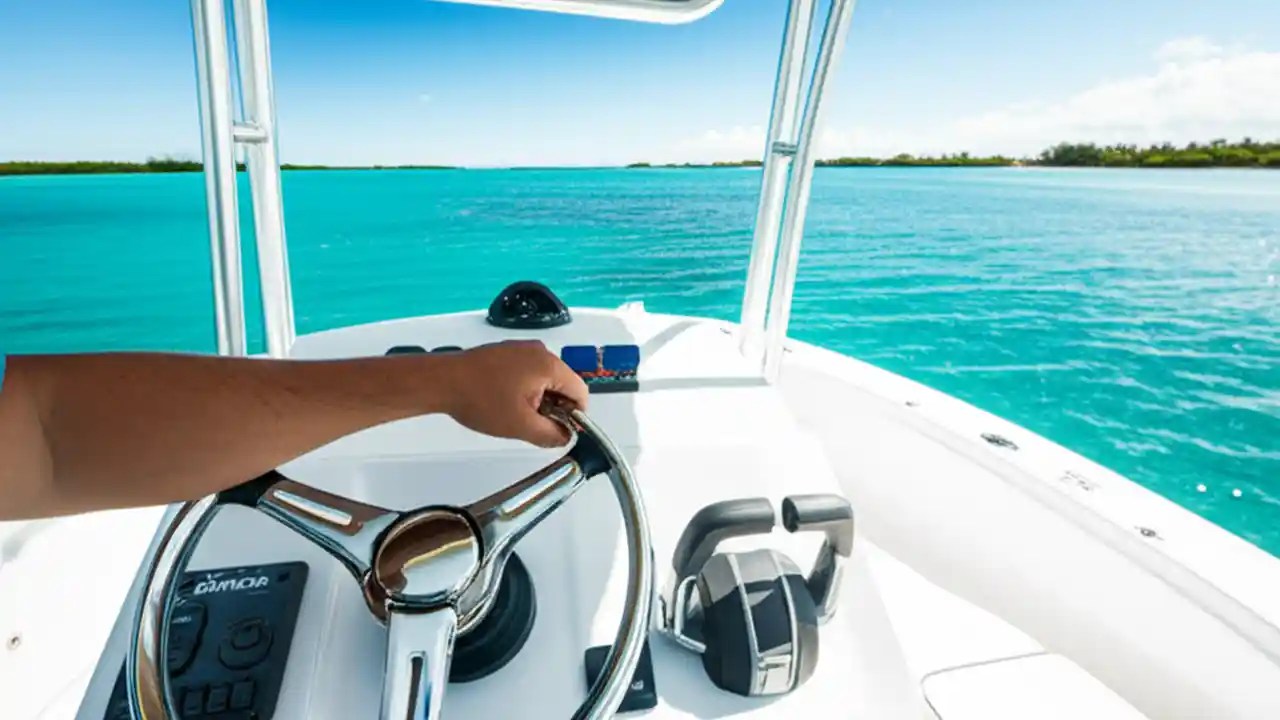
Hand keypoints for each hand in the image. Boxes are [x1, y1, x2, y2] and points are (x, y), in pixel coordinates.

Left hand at [440, 340, 588, 446]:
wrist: (441, 382)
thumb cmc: (479, 399)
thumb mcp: (521, 426)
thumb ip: (552, 434)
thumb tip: (565, 436)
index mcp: (549, 365)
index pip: (580, 392)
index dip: (576, 416)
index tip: (562, 430)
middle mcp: (539, 351)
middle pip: (563, 384)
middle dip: (555, 408)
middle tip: (534, 426)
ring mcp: (521, 348)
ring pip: (544, 379)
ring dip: (538, 400)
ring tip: (515, 414)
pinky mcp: (506, 351)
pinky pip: (527, 372)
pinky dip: (524, 389)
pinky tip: (505, 402)